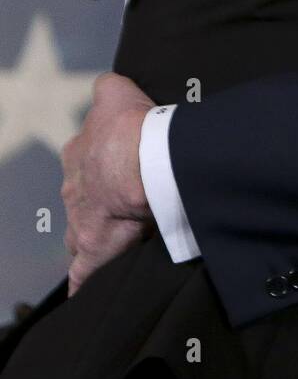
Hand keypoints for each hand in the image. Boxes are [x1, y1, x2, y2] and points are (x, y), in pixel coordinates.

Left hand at [62, 73, 154, 295]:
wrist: (144, 158)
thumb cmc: (134, 127)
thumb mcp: (117, 92)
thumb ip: (107, 89)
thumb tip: (105, 85)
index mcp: (79, 153)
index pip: (84, 163)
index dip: (102, 168)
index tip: (120, 173)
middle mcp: (73, 189)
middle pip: (81, 201)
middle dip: (97, 206)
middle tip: (124, 208)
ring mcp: (80, 221)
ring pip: (81, 234)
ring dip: (94, 239)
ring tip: (116, 242)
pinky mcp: (93, 249)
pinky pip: (84, 273)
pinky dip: (86, 282)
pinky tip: (86, 293)